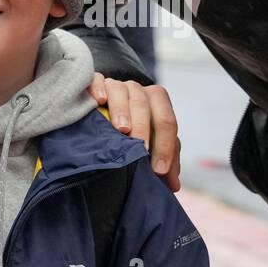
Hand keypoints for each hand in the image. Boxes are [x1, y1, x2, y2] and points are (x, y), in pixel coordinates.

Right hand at [90, 73, 180, 191]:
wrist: (106, 106)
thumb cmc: (133, 128)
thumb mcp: (150, 140)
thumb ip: (164, 158)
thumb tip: (174, 186)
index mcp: (156, 102)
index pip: (167, 120)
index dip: (166, 145)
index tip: (159, 170)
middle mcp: (137, 90)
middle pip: (144, 103)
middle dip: (143, 127)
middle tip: (141, 150)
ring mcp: (115, 85)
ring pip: (121, 91)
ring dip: (122, 110)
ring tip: (121, 130)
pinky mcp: (93, 82)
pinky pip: (96, 80)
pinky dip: (98, 88)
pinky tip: (98, 101)